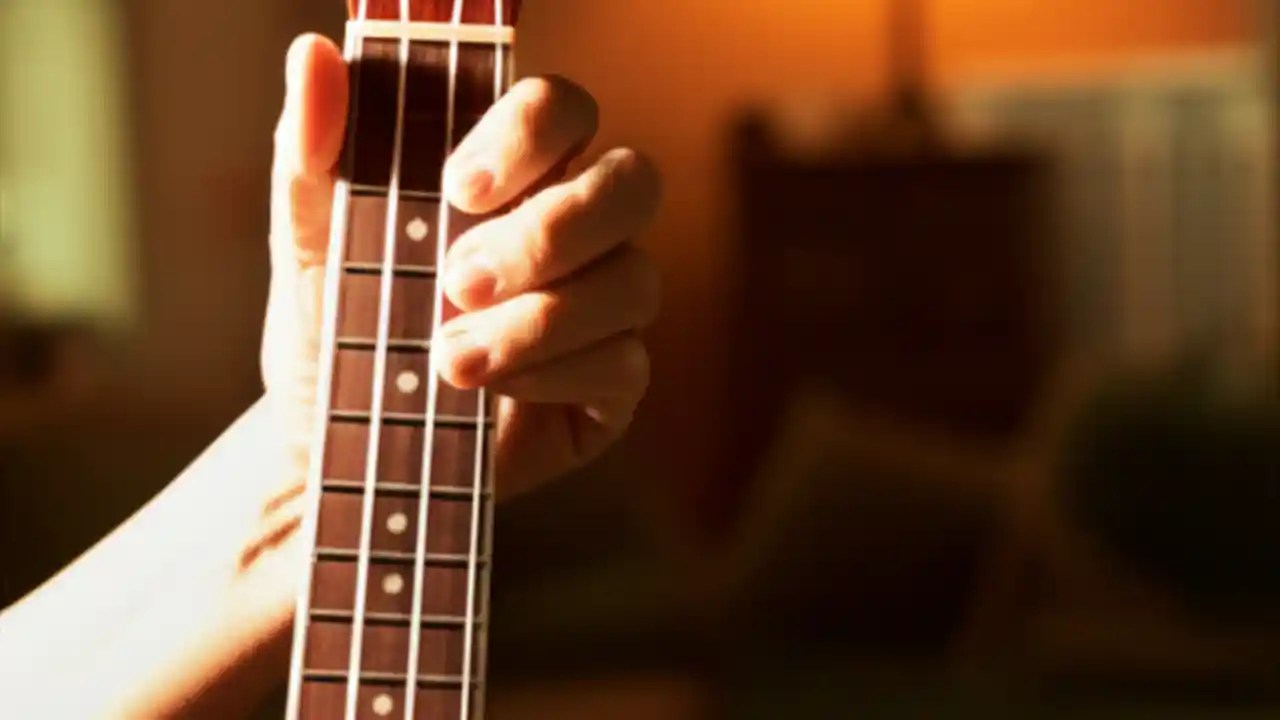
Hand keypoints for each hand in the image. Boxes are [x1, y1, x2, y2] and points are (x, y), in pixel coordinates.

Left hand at [262, 35, 661, 496]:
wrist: (334, 451)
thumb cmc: (334, 333)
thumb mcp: (309, 243)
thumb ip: (312, 152)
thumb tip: (313, 55)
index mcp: (515, 175)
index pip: (566, 109)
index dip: (530, 133)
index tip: (457, 187)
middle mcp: (574, 230)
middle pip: (634, 181)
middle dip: (551, 232)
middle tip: (457, 280)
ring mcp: (602, 309)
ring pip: (634, 280)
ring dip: (542, 320)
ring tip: (451, 362)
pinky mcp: (611, 386)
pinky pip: (623, 364)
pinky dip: (553, 374)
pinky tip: (492, 395)